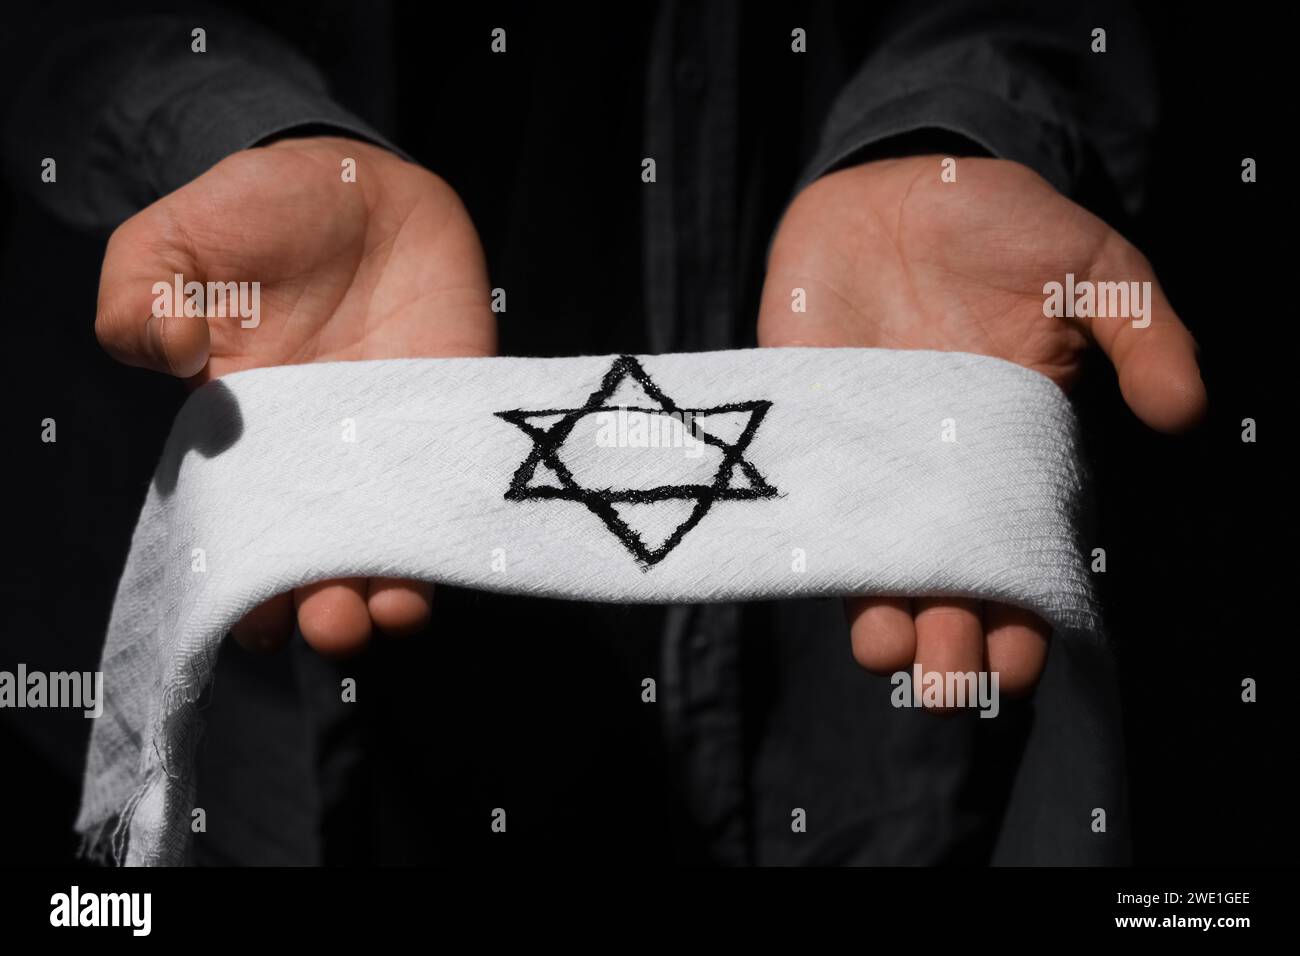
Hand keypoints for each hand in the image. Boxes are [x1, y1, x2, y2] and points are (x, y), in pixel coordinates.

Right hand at [96, 136, 495, 656]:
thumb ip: (140, 303)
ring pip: (400, 539)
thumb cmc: (250, 216)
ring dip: (397, 587)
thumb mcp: (164, 247)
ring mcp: (394, 438)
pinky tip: (457, 545)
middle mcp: (323, 456)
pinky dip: (462, 516)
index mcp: (244, 439)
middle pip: (327, 557)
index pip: (245, 534)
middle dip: (326, 606)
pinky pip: (462, 476)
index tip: (251, 616)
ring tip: (389, 611)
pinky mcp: (455, 408)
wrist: (352, 176)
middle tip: (328, 622)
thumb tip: (176, 358)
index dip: (247, 584)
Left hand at [758, 156, 1204, 704]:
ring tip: (889, 653)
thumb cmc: (1002, 230)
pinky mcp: (804, 420)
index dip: (1022, 615)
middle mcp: (933, 473)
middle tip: (952, 688)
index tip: (1021, 659)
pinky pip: (803, 490)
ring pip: (869, 558)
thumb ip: (1143, 332)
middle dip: (948, 644)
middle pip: (942, 582)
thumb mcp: (1092, 267)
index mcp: (1009, 456)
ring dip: (876, 612)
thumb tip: (1184, 411)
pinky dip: (803, 531)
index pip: (1018, 558)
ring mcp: (865, 453)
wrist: (894, 184)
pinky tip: (811, 570)